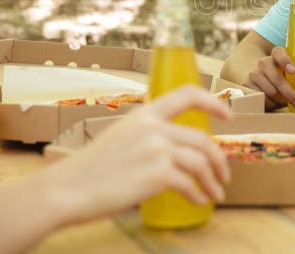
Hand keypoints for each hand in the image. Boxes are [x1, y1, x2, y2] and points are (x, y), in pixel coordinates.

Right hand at [42, 85, 231, 223]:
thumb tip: (172, 146)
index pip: (187, 94)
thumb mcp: (119, 136)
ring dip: (213, 180)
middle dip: (219, 159)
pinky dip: (199, 194)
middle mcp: (153, 127)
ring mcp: (156, 149)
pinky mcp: (157, 173)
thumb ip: (146, 134)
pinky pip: (190, 183)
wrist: (66, 189)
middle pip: (203, 139)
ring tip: (216, 193)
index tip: (228, 115)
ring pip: (201, 161)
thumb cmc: (89, 169)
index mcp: (144, 114)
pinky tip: (199, 201)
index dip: (213, 102)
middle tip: (224, 174)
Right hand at [244, 46, 294, 110]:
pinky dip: (270, 104)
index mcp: (277, 54)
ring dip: (281, 100)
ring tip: (286, 102)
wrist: (257, 77)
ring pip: (270, 91)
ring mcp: (254, 74)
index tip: (293, 71)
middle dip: (289, 92)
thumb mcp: (293, 69)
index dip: (286, 61)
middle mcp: (264, 62)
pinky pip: (261, 99)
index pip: (279, 53)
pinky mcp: (246, 85)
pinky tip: (274, 103)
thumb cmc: (282, 74)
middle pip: (277, 78)